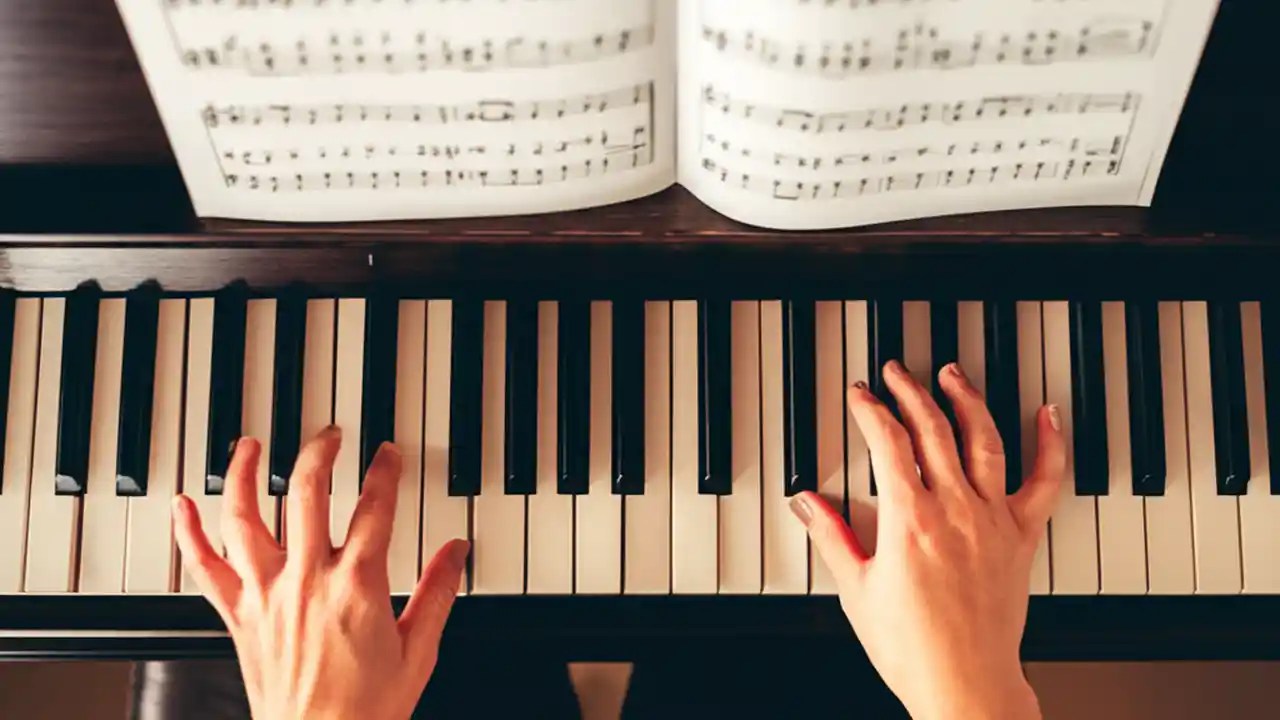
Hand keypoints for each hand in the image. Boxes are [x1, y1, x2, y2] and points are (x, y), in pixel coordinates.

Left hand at [172, 426, 469, 719]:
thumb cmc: (366, 711)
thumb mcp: (419, 650)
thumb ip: (439, 593)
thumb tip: (457, 551)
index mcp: (357, 585)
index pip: (376, 506)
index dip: (386, 470)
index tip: (389, 454)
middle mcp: (306, 580)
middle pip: (307, 491)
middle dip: (320, 450)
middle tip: (330, 435)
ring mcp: (266, 595)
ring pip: (244, 517)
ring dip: (245, 473)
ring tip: (251, 446)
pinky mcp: (238, 617)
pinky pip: (204, 567)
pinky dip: (188, 533)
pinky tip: (183, 506)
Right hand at [792, 361, 1064, 719]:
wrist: (965, 684)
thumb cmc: (912, 648)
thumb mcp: (855, 589)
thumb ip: (831, 536)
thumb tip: (806, 502)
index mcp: (910, 521)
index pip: (888, 443)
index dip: (870, 410)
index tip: (861, 395)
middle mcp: (955, 511)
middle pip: (933, 429)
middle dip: (910, 391)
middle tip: (896, 372)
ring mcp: (992, 520)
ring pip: (984, 440)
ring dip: (967, 399)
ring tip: (951, 373)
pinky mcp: (1021, 537)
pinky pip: (1044, 482)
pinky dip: (1051, 444)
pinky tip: (1048, 414)